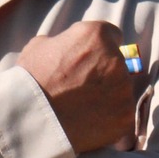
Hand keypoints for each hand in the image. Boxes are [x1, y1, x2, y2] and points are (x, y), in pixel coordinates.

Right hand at [16, 21, 138, 153]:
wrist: (33, 119)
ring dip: (109, 95)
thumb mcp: (40, 47)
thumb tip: (69, 46)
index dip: (101, 47)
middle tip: (84, 85)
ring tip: (85, 106)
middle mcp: (116, 60)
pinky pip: (122, 115)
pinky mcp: (126, 117)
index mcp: (96, 36)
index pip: (112, 35)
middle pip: (119, 64)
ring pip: (122, 90)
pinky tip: (92, 121)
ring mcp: (124, 90)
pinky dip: (111, 118)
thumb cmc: (32, 79)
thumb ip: (63, 42)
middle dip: (104, 72)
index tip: (92, 58)